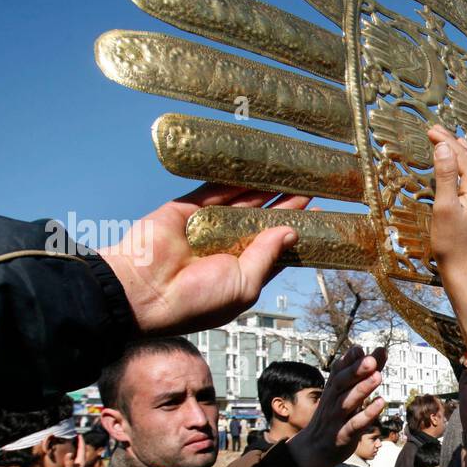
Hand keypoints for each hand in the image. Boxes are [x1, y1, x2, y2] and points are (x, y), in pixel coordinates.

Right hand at [60, 434, 87, 466]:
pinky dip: (73, 456)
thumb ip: (69, 464)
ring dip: (77, 450)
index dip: (80, 441)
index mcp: (81, 463)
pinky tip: (70, 458)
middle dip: (79, 444)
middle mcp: (81, 465)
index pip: (82, 449)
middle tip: (76, 437)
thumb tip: (69, 453)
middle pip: (81, 451)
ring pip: (79, 456)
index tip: (79, 434)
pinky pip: (76, 461)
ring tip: (73, 445)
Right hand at [102, 183, 308, 336]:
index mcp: (243, 271)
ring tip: (289, 169)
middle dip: (285, 203)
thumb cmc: (196, 301)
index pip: (277, 247)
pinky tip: (256, 165)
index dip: (297, 231)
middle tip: (310, 183)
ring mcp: (207, 227)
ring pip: (242, 201)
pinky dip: (234, 177)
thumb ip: (267, 256)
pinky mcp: (188, 208)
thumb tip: (290, 231)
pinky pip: (215, 188)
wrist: (145, 291)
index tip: (321, 214)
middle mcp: (227, 248)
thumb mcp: (244, 284)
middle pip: (263, 220)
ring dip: (264, 186)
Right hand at [286, 345, 387, 466]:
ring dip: (362, 389)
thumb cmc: (334, 417)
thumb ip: (364, 373)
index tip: (359, 348)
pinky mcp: (343, 435)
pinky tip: (380, 403)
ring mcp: (336, 419)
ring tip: (378, 376)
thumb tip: (377, 351)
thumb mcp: (346, 394)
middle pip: (342, 384)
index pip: (339, 371)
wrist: (314, 449)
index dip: (349, 360)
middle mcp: (333, 401)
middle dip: (356, 370)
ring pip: (347, 402)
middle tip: (371, 359)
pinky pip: (354, 424)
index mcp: (333, 390)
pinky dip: (367, 414)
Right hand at [426, 126, 466, 353]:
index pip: (462, 156)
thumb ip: (445, 175)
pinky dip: (464, 171)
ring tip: (451, 143)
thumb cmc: (451, 243)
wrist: (464, 272)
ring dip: (461, 156)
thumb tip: (444, 147)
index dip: (446, 140)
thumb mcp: (444, 207)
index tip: (430, 129)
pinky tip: (459, 173)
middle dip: (454, 144)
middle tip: (436, 131)